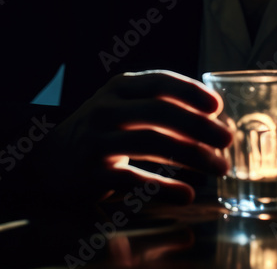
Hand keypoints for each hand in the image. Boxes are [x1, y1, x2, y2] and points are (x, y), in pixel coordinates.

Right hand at [35, 70, 231, 204]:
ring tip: (219, 168)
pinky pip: (135, 179)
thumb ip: (159, 105)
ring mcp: (97, 141)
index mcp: (117, 88)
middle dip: (199, 126)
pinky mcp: (93, 174)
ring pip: (151, 143)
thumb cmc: (100, 131)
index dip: (192, 92)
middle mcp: (105, 110)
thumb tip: (213, 116)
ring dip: (191, 155)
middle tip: (226, 140)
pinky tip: (187, 194)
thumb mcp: (121, 106)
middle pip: (160, 111)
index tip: (218, 106)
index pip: (159, 81)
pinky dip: (164, 187)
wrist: (49, 160)